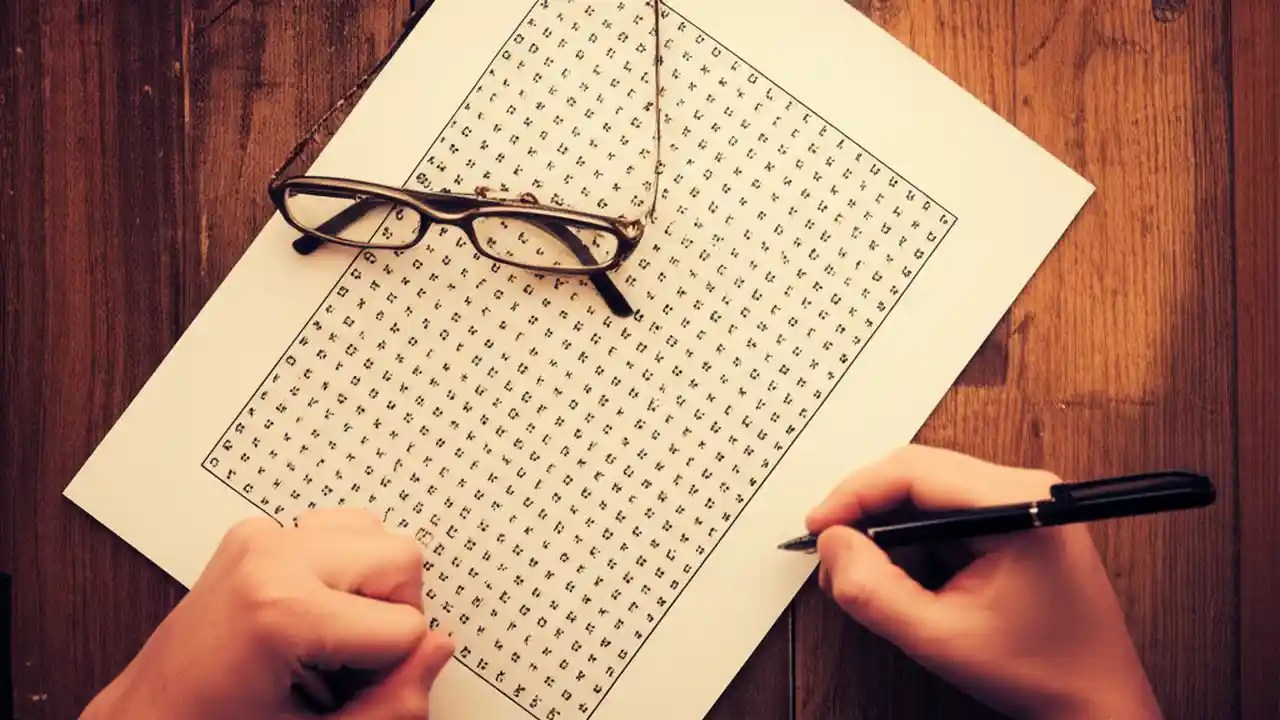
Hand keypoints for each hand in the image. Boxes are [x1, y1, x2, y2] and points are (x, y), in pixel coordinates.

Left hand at [83, 508, 452, 718]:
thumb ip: (391, 705)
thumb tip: (437, 651)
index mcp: (281, 609)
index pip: (406, 622)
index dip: (392, 670)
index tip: (351, 693)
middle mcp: (270, 558)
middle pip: (400, 559)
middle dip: (392, 617)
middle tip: (347, 665)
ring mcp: (261, 538)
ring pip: (375, 534)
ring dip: (371, 586)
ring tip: (330, 637)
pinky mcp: (256, 533)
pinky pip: (338, 528)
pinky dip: (343, 567)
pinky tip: (317, 611)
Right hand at [806, 445, 1160, 719]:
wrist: (1096, 701)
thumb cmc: (1040, 670)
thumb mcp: (939, 637)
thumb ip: (874, 591)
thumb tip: (832, 544)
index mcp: (1018, 502)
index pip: (912, 470)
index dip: (853, 494)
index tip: (818, 528)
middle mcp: (1023, 487)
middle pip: (915, 473)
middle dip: (866, 515)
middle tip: (836, 558)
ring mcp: (1021, 500)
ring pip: (924, 493)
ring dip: (888, 532)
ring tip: (873, 581)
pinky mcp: (1014, 518)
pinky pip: (943, 512)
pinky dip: (913, 542)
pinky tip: (909, 582)